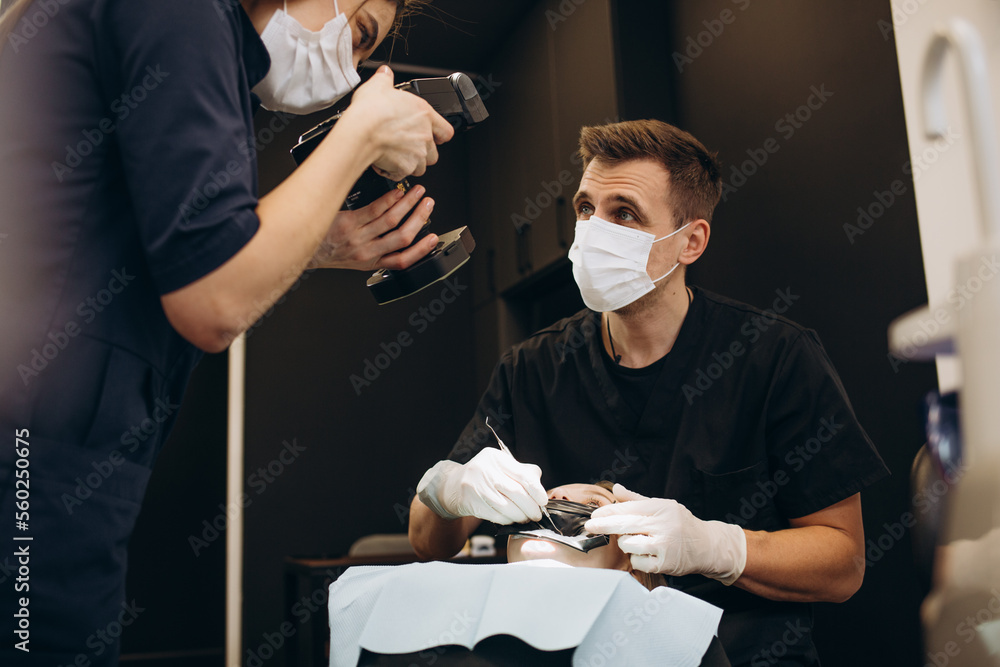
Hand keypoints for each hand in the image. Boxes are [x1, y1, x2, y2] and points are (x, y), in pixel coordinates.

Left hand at [308, 185, 438, 270]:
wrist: (300, 246)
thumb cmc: (325, 251)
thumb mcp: (354, 259)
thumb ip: (374, 250)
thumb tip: (396, 232)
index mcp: (370, 263)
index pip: (402, 261)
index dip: (421, 250)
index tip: (434, 239)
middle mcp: (366, 252)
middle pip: (402, 237)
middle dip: (420, 219)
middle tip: (429, 204)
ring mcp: (357, 238)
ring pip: (391, 221)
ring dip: (408, 204)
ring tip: (417, 192)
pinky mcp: (347, 223)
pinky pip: (374, 210)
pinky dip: (389, 200)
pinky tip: (396, 193)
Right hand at [344, 66, 454, 181]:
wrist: (361, 131)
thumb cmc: (371, 110)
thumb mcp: (378, 85)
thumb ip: (385, 79)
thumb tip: (385, 73)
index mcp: (424, 113)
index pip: (446, 131)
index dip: (441, 135)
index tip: (436, 137)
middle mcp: (424, 135)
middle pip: (433, 153)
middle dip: (422, 153)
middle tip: (408, 147)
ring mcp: (417, 153)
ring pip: (421, 167)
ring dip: (410, 164)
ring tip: (396, 156)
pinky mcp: (405, 168)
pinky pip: (403, 175)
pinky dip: (394, 172)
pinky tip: (384, 163)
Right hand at [416, 448, 547, 524]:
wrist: (452, 486)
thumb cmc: (484, 476)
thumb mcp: (500, 466)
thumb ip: (521, 472)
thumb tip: (539, 487)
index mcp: (495, 457)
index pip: (523, 475)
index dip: (536, 490)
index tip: (543, 501)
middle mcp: (485, 470)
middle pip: (517, 493)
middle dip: (531, 507)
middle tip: (537, 514)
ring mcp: (476, 487)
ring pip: (507, 507)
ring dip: (521, 516)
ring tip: (526, 518)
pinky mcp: (472, 503)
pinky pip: (497, 516)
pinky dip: (508, 520)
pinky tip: (512, 519)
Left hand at [585, 484, 746, 584]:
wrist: (707, 546)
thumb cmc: (681, 524)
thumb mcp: (662, 506)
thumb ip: (636, 500)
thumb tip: (616, 488)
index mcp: (660, 508)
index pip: (628, 509)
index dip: (608, 513)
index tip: (594, 516)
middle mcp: (663, 525)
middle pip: (624, 525)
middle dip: (603, 526)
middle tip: (589, 527)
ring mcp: (664, 545)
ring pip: (628, 544)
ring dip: (625, 544)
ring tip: (636, 541)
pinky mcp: (664, 563)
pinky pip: (637, 561)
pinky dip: (636, 558)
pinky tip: (645, 553)